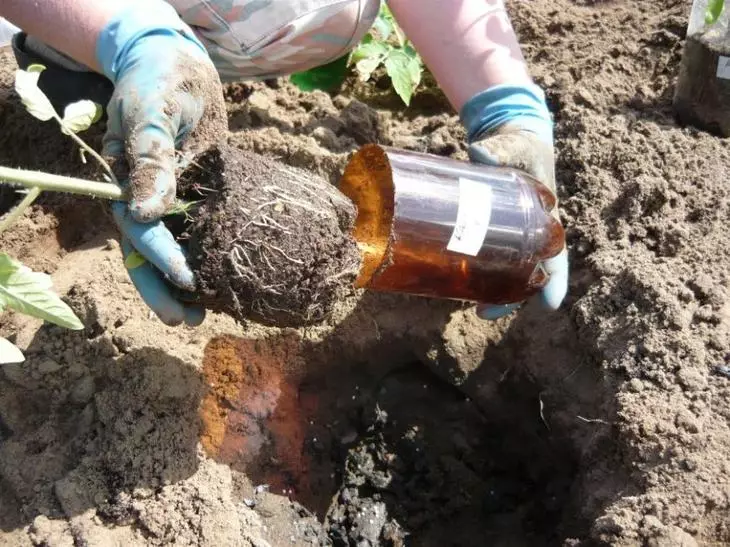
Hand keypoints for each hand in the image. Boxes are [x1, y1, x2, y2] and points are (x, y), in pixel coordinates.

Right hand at [96, 2, 226, 325]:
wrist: (178, 66)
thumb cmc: (160, 82)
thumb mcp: (151, 112)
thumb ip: (150, 158)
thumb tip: (144, 211)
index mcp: (127, 182)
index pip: (140, 230)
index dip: (161, 258)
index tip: (188, 282)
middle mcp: (144, 197)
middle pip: (147, 254)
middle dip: (164, 289)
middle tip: (188, 320)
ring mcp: (170, 199)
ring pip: (170, 251)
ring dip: (183, 284)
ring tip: (204, 314)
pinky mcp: (196, 197)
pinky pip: (198, 233)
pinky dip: (207, 257)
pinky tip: (223, 279)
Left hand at [460, 83, 568, 319]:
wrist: (509, 140)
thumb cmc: (521, 146)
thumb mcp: (516, 146)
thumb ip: (501, 150)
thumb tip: (481, 152)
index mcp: (546, 221)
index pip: (557, 257)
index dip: (554, 281)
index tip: (549, 305)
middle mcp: (529, 235)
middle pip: (526, 275)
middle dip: (510, 297)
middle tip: (485, 313)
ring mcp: (507, 237)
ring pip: (504, 272)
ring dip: (490, 291)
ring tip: (473, 307)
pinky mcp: (486, 232)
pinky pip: (483, 259)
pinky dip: (473, 275)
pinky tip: (456, 286)